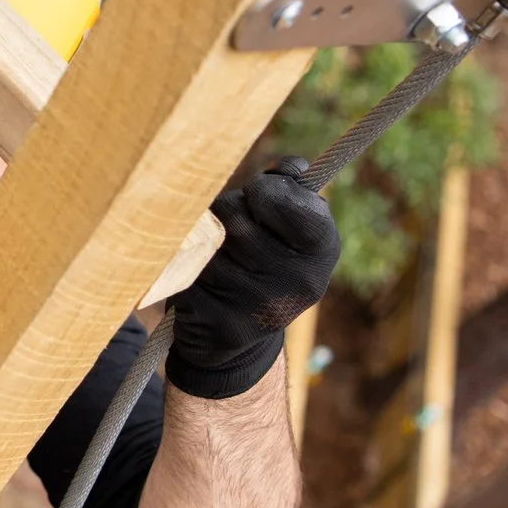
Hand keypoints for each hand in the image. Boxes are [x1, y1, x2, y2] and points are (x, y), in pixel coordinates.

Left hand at [165, 158, 339, 399]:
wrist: (239, 341)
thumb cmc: (268, 267)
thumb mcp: (298, 233)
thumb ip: (295, 191)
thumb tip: (290, 167)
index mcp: (322, 251)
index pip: (283, 197)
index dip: (264, 189)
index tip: (260, 197)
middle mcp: (297, 280)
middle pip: (233, 211)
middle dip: (229, 209)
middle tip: (238, 227)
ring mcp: (257, 303)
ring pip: (206, 237)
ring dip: (205, 235)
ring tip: (219, 254)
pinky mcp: (218, 320)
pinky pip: (185, 268)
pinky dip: (186, 266)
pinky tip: (203, 281)